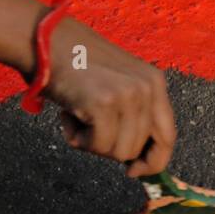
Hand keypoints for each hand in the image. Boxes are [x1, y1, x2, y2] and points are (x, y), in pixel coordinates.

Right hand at [42, 17, 177, 176]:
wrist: (46, 41)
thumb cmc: (76, 66)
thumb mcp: (118, 83)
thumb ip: (134, 114)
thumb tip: (138, 162)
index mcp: (155, 82)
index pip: (168, 136)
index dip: (153, 161)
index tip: (134, 171)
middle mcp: (148, 87)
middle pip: (140, 148)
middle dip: (113, 150)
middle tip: (89, 129)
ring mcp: (129, 94)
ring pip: (120, 152)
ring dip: (93, 143)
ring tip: (78, 116)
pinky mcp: (106, 103)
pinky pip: (99, 145)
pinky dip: (79, 139)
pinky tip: (69, 116)